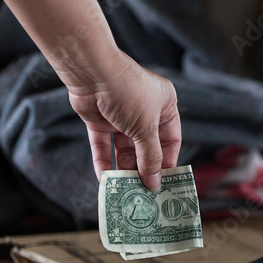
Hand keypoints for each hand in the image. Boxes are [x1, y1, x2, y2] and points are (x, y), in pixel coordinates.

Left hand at [63, 49, 181, 190]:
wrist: (92, 72)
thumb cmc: (128, 93)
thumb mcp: (146, 128)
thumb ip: (151, 157)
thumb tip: (155, 183)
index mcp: (164, 105)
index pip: (171, 139)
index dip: (167, 161)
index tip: (164, 182)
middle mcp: (144, 110)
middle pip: (146, 146)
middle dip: (143, 168)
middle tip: (144, 191)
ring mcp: (120, 115)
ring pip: (124, 148)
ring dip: (123, 168)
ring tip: (125, 189)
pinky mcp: (99, 119)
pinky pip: (103, 145)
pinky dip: (104, 160)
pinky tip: (104, 178)